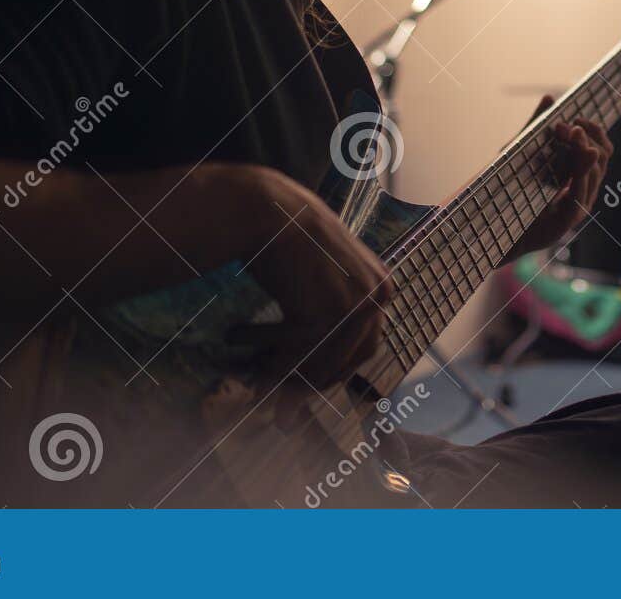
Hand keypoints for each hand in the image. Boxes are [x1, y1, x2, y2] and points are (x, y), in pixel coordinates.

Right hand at [232, 166, 393, 388]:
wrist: (269, 208)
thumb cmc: (288, 239)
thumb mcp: (324, 274)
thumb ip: (332, 309)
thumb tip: (325, 362)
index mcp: (382, 286)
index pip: (365, 346)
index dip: (332, 370)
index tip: (304, 387)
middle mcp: (378, 296)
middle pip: (345, 360)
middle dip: (309, 386)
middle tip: (280, 413)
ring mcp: (357, 305)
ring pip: (319, 362)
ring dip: (282, 375)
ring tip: (254, 383)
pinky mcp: (330, 312)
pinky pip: (296, 351)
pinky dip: (267, 353)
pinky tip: (237, 339)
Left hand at [506, 97, 611, 260]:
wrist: (493, 226)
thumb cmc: (509, 188)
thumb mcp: (522, 151)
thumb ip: (536, 126)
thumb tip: (550, 97)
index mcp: (576, 174)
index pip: (600, 148)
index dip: (593, 130)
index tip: (576, 118)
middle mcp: (581, 189)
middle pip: (602, 156)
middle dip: (589, 136)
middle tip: (570, 125)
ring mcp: (577, 205)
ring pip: (596, 172)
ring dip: (586, 149)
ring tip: (573, 133)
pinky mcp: (568, 220)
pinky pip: (581, 194)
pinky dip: (583, 173)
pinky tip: (582, 154)